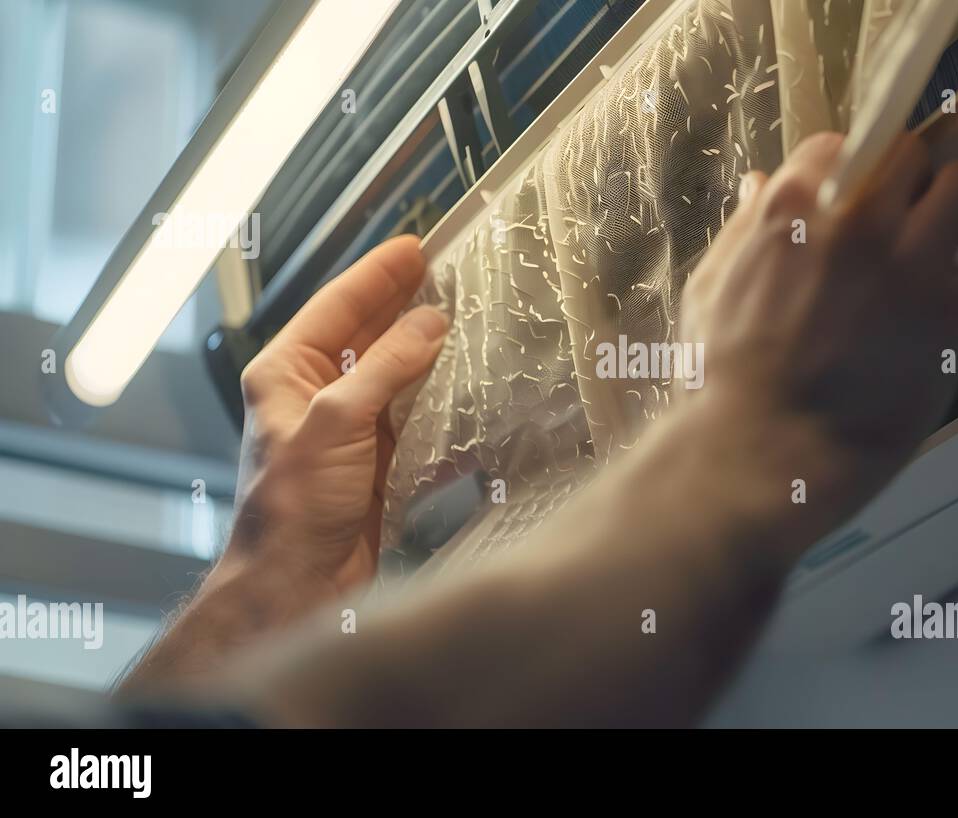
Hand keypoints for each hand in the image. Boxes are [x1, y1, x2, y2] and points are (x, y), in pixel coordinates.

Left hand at [121, 236, 445, 693]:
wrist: (297, 584)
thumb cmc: (294, 505)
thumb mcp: (336, 422)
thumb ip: (386, 368)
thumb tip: (429, 323)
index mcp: (286, 373)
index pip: (335, 307)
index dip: (376, 275)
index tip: (414, 247)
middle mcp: (316, 395)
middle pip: (368, 335)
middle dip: (406, 306)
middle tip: (448, 274)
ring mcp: (348, 429)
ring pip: (396, 376)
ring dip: (430, 353)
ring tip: (468, 322)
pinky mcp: (377, 462)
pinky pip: (415, 420)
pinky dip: (442, 406)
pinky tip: (470, 391)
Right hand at [683, 132, 957, 530]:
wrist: (764, 451)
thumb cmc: (724, 380)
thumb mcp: (709, 291)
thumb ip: (739, 231)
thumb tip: (758, 182)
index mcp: (792, 209)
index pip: (839, 145)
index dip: (851, 169)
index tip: (858, 194)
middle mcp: (857, 221)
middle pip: (908, 156)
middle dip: (908, 182)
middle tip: (905, 220)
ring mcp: (910, 263)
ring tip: (952, 239)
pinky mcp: (954, 311)